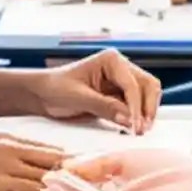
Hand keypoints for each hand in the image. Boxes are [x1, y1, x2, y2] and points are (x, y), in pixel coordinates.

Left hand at [27, 49, 161, 133]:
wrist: (43, 94)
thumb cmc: (55, 88)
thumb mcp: (77, 97)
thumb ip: (104, 106)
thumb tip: (129, 119)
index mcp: (111, 60)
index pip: (132, 84)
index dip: (136, 106)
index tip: (135, 126)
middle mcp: (121, 68)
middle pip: (148, 85)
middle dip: (148, 107)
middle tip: (142, 130)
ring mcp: (122, 82)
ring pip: (147, 94)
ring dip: (147, 112)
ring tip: (140, 131)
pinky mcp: (120, 96)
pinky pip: (137, 105)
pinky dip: (139, 116)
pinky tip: (133, 129)